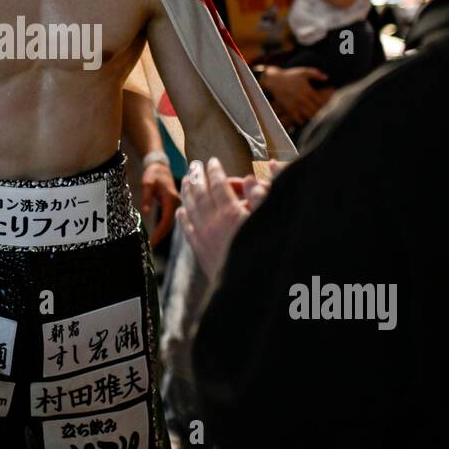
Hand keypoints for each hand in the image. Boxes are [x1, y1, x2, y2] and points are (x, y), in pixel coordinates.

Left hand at [140, 158, 180, 245]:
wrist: (160, 166)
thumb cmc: (153, 173)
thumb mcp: (147, 183)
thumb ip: (146, 197)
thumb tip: (145, 212)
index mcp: (171, 199)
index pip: (166, 221)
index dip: (159, 233)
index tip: (151, 242)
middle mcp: (177, 204)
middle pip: (170, 225)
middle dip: (160, 236)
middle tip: (150, 247)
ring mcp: (177, 205)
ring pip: (171, 223)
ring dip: (162, 233)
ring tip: (152, 243)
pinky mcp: (173, 206)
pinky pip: (170, 220)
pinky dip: (163, 228)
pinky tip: (157, 235)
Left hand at [176, 157, 272, 281]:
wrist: (250, 286)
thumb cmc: (266, 251)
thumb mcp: (268, 220)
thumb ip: (260, 197)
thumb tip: (249, 178)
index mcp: (232, 212)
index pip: (218, 185)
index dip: (215, 171)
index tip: (212, 161)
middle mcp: (214, 222)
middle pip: (200, 193)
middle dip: (197, 176)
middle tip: (194, 164)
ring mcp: (204, 237)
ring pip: (190, 209)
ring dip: (186, 192)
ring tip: (184, 179)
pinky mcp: (201, 252)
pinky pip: (188, 231)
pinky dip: (183, 219)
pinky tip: (180, 211)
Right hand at [262, 66, 329, 124]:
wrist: (274, 80)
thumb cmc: (290, 75)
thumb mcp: (304, 72)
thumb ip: (316, 74)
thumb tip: (327, 78)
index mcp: (308, 91)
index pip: (321, 102)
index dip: (325, 106)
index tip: (326, 106)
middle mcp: (302, 99)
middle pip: (316, 110)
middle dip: (320, 113)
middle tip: (322, 114)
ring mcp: (295, 105)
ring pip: (308, 116)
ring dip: (312, 117)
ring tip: (314, 117)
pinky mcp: (288, 109)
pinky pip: (298, 119)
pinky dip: (302, 120)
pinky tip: (303, 118)